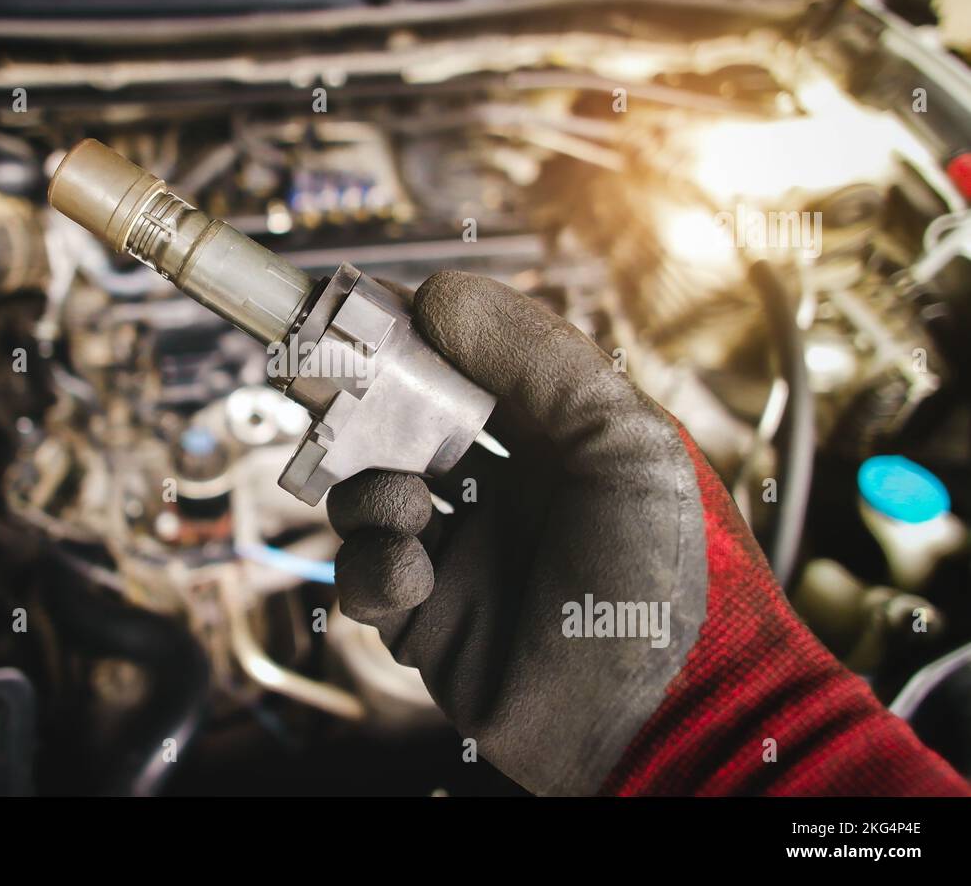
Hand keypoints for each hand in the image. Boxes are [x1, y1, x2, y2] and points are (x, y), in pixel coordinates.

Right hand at [326, 271, 708, 793]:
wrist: (662, 720)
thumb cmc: (666, 575)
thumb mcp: (624, 440)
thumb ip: (538, 357)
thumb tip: (439, 294)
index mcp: (554, 443)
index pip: (469, 370)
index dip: (421, 341)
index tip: (375, 314)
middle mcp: (502, 493)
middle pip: (405, 428)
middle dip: (371, 410)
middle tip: (346, 395)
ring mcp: (462, 556)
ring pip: (369, 496)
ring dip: (370, 489)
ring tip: (408, 507)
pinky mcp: (427, 621)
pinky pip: (365, 575)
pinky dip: (373, 566)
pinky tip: (415, 574)